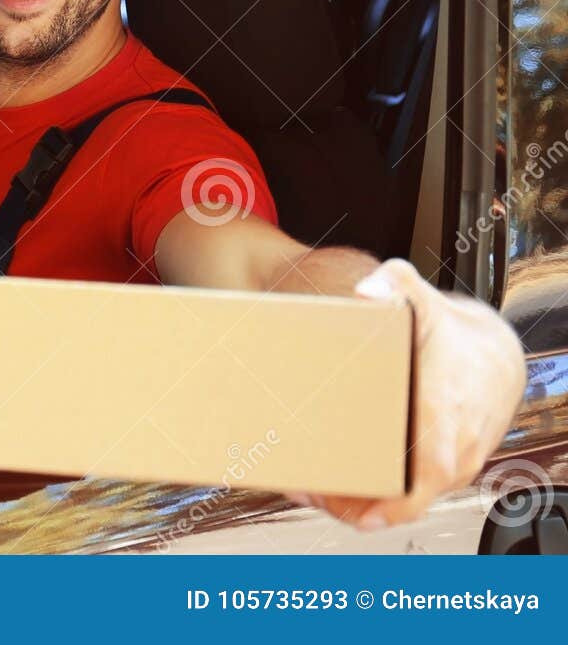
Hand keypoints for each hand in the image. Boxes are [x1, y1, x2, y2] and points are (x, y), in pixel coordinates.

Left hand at [294, 259, 525, 529]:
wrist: (493, 355)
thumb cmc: (453, 334)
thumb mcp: (423, 301)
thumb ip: (396, 285)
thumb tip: (368, 291)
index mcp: (445, 415)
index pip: (427, 473)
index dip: (392, 501)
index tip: (356, 512)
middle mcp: (453, 449)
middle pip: (403, 497)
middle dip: (351, 502)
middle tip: (303, 488)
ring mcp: (451, 463)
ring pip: (403, 499)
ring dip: (357, 500)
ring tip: (308, 485)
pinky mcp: (444, 468)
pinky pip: (409, 490)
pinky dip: (374, 492)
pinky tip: (338, 479)